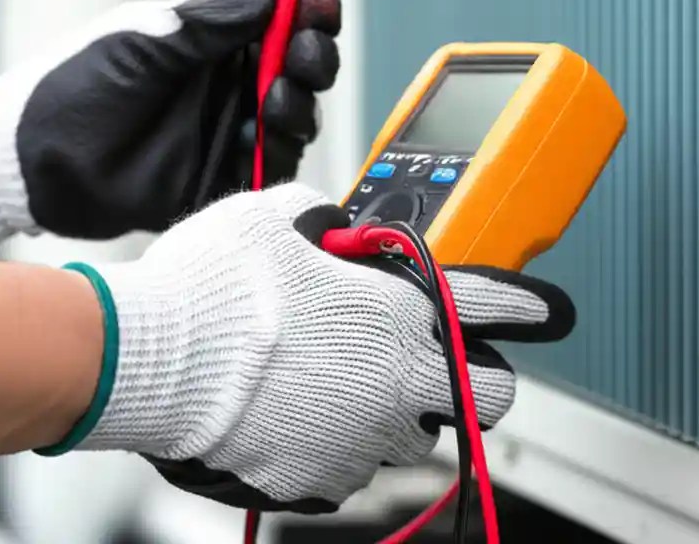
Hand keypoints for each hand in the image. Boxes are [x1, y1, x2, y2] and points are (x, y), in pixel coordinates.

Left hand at [0, 0, 340, 253]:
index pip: (281, 15)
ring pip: (295, 119)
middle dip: (314, 58)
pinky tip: (250, 143)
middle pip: (300, 66)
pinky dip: (275, 157)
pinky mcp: (219, 180)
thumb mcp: (141, 44)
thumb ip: (207, 23)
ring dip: (298, 106)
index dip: (310, 8)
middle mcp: (226, 82)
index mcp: (210, 39)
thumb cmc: (71, 89)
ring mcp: (225, 131)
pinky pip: (269, 171)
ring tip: (271, 103)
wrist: (30, 162)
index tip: (319, 8)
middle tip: (299, 58)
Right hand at [48, 183, 574, 512]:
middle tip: (446, 364)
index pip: (497, 305)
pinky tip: (299, 418)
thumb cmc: (213, 285)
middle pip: (487, 396)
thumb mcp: (279, 219)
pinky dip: (338, 447)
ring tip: (342, 385)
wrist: (149, 357)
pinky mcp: (318, 480)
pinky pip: (350, 469)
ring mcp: (361, 440)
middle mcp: (397, 383)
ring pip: (414, 437)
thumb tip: (335, 235)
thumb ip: (330, 227)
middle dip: (477, 377)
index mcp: (400, 312)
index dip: (531, 306)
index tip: (549, 312)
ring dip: (396, 412)